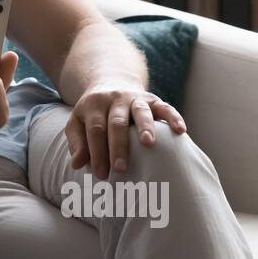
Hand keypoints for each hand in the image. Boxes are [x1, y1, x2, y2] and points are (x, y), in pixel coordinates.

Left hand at [66, 82, 185, 178]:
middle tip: (120, 169)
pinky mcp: (153, 99)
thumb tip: (76, 164)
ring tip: (149, 144)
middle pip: (116, 123)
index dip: (97, 152)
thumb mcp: (78, 122)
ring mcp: (136, 98)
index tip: (101, 174)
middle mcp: (116, 99)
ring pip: (141, 111)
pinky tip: (180, 130)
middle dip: (118, 147)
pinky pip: (165, 107)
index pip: (96, 130)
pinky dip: (174, 117)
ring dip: (145, 127)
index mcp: (95, 105)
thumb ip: (77, 142)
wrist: (111, 84)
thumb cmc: (94, 113)